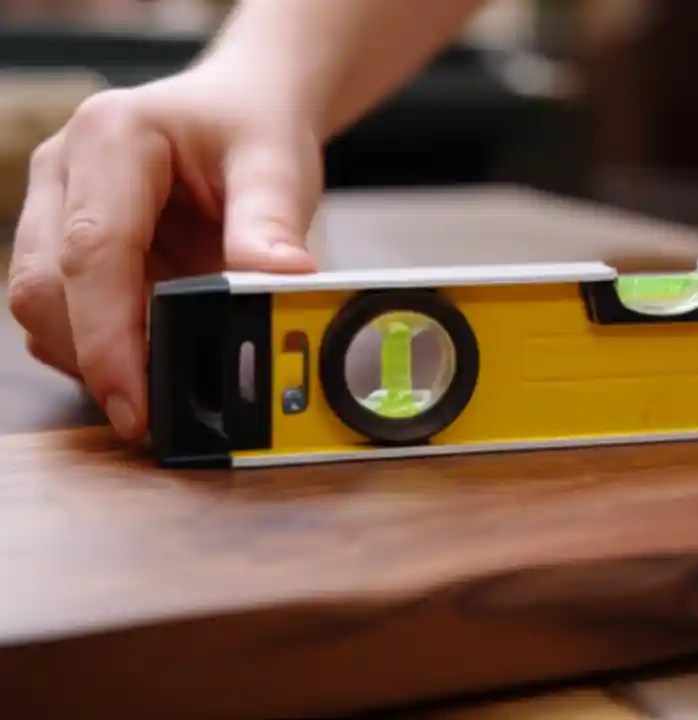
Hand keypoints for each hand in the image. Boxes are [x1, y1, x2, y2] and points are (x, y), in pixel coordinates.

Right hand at [7, 67, 322, 439]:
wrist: (244, 105)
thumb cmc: (255, 127)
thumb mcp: (276, 166)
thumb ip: (271, 226)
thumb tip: (282, 285)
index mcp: (112, 138)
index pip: (91, 251)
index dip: (108, 337)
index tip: (136, 402)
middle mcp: (63, 169)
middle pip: (46, 287)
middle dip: (96, 358)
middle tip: (156, 413)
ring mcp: (51, 204)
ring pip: (40, 306)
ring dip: (92, 355)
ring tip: (161, 381)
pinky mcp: (58, 239)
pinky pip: (59, 311)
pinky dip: (96, 345)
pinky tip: (148, 354)